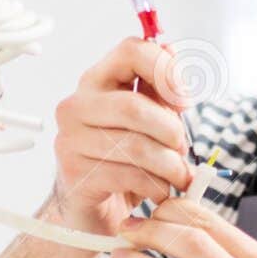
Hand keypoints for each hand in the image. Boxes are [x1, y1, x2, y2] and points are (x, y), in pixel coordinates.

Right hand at [50, 38, 194, 236]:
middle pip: (134, 106)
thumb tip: (170, 49)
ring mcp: (71, 139)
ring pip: (136, 146)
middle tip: (182, 149)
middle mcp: (77, 105)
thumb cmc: (122, 159)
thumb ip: (159, 89)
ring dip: (169, 166)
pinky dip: (155, 186)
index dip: (165, 70)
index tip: (185, 99)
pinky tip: (160, 191)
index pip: (131, 51)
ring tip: (179, 176)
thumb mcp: (147, 120)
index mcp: (97, 81)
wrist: (91, 208)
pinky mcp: (75, 173)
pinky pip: (128, 175)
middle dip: (170, 132)